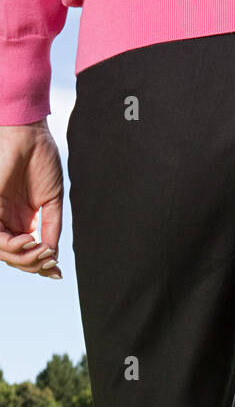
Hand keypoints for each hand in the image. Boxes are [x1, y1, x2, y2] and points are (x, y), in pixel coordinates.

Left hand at [0, 120, 63, 278]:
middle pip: (15, 257)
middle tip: (51, 260)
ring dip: (25, 259)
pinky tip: (29, 241)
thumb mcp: (52, 202)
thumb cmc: (42, 159)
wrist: (30, 135)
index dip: (41, 266)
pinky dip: (13, 247)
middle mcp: (8, 219)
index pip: (27, 252)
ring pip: (5, 253)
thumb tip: (52, 256)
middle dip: (34, 265)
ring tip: (41, 250)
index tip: (57, 272)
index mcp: (22, 219)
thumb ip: (51, 229)